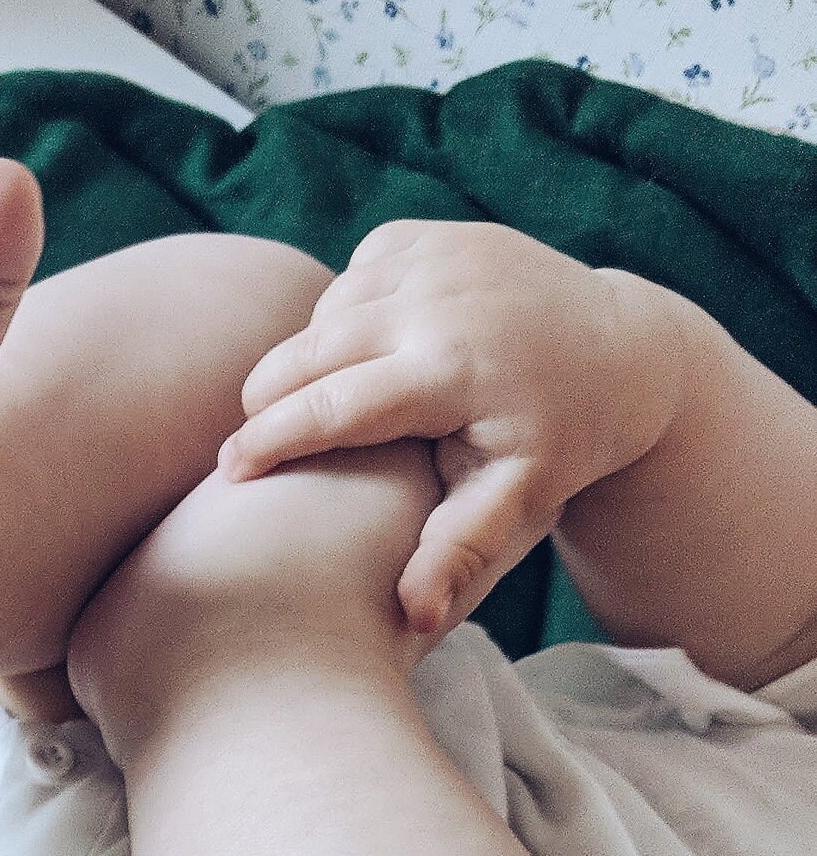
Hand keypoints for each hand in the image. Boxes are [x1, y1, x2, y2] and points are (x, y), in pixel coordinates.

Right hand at [220, 221, 689, 637]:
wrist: (624, 350)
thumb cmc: (564, 442)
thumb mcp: (521, 502)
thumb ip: (459, 553)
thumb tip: (413, 621)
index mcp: (451, 367)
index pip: (329, 405)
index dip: (269, 439)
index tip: (230, 471)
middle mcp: (438, 297)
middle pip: (310, 349)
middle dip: (267, 398)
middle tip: (247, 446)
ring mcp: (437, 254)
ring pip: (326, 310)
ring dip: (303, 358)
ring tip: (308, 408)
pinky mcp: (434, 234)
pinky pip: (354, 274)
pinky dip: (342, 314)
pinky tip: (358, 354)